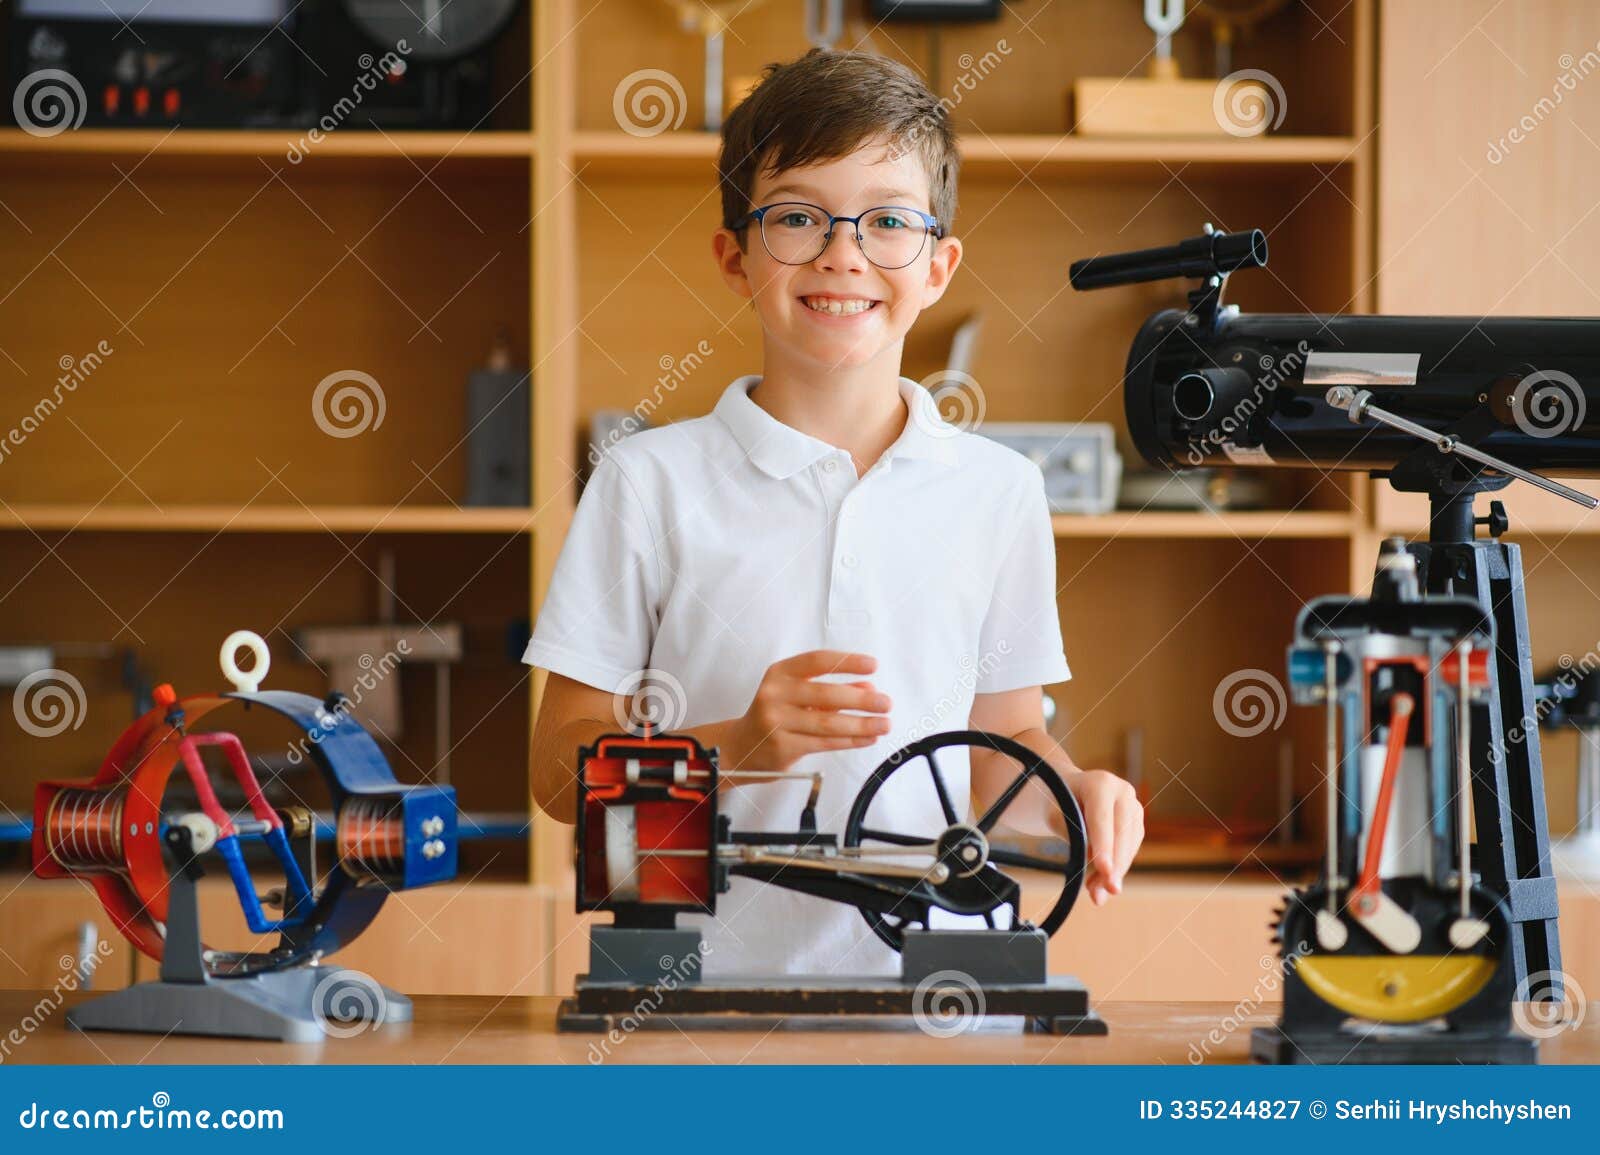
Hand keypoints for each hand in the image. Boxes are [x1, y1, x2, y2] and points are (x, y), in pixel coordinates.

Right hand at [722, 651, 891, 771]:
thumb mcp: (797, 694)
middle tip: (886, 702)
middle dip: (861, 700)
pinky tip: (867, 737)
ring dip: (861, 724)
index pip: (817, 661)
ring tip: (884, 723)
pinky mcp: (784, 746)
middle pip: (826, 694)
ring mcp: (777, 722)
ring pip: (828, 723)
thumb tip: (868, 687)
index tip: (872, 665)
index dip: (847, 662)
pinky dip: (850, 740)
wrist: (741, 747)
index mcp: (779, 673)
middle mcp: (775, 695)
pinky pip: (825, 743)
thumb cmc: (775, 715)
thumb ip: (831, 689)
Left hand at [1066, 769, 1143, 905]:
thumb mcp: (1055, 816)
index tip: (1104, 869)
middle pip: (1122, 833)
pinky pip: (1130, 851)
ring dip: (1114, 872)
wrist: (1069, 790)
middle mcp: (1123, 792)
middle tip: (1107, 890)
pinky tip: (1100, 885)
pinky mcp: (1137, 823)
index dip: (1104, 845)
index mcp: (1100, 783)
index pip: (1102, 818)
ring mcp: (1133, 807)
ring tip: (1094, 892)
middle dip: (1115, 865)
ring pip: (1129, 845)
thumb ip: (1075, 837)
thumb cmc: (1059, 802)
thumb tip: (1099, 869)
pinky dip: (1116, 870)